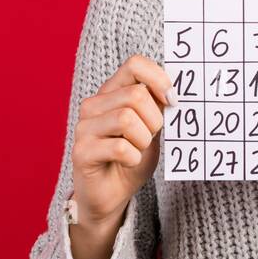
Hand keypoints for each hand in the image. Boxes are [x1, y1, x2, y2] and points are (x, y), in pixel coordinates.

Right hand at [70, 54, 177, 230]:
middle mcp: (94, 105)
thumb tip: (175, 89)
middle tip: (150, 137)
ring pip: (127, 118)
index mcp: (112, 92)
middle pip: (136, 95)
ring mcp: (84, 127)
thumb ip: (158, 106)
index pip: (135, 64)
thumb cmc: (132, 157)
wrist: (112, 194)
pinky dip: (133, 158)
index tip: (172, 100)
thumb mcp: (151, 127)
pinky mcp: (81, 151)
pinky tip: (127, 162)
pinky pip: (120, 147)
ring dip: (143, 140)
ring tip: (137, 150)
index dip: (159, 79)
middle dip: (154, 120)